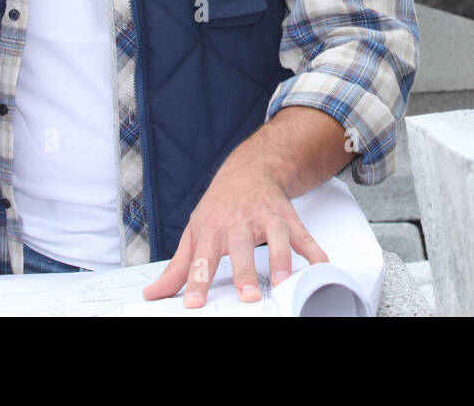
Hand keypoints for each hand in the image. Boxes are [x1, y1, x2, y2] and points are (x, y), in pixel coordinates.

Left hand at [141, 164, 327, 307]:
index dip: (197, 282)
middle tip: (248, 297)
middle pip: (241, 247)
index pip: (201, 259)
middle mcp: (238, 222)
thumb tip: (152, 294)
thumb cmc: (219, 206)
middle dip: (244, 272)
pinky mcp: (287, 217)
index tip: (194, 304)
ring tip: (283, 284)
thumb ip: (177, 266)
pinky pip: (302, 234)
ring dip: (280, 260)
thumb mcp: (194, 231)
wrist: (249, 169)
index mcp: (211, 229)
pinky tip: (321, 265)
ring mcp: (265, 218)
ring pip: (275, 237)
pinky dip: (314, 249)